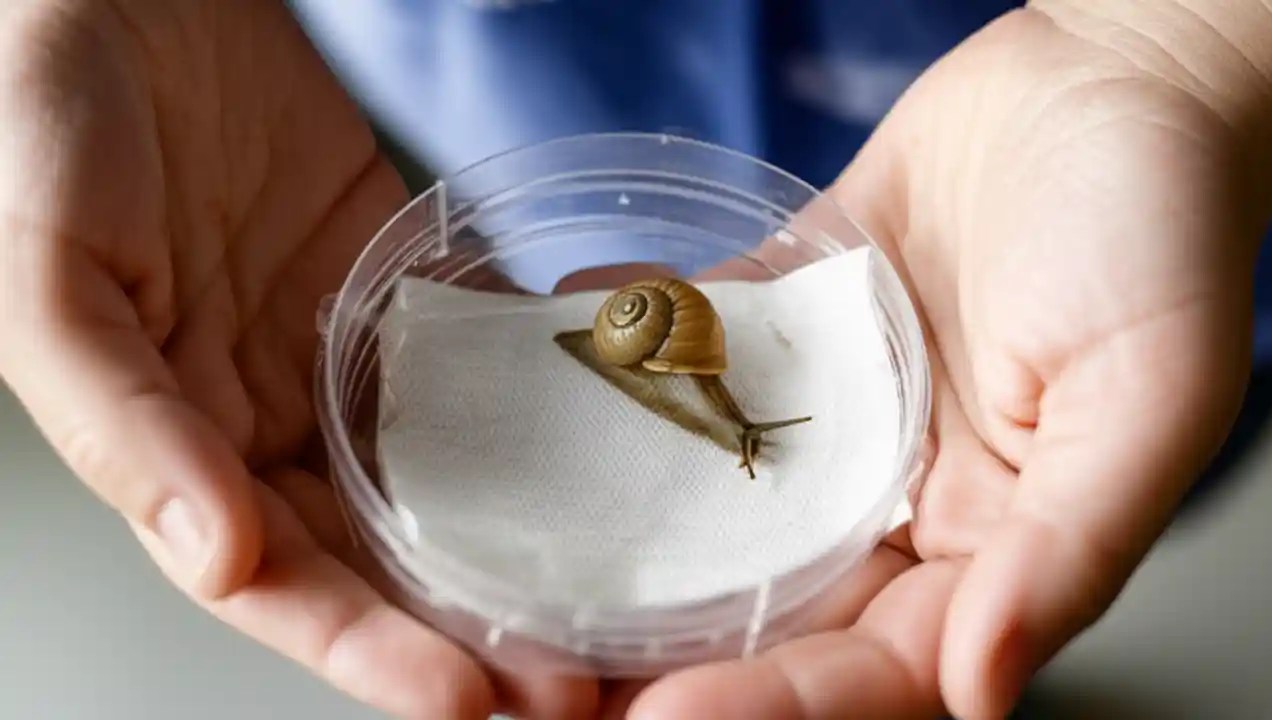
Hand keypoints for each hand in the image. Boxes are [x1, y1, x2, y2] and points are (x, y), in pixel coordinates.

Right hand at [0, 2, 596, 716]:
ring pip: (446, 474)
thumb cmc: (42, 122)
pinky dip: (545, 405)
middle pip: (382, 552)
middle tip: (572, 683)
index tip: (464, 700)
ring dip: (523, 541)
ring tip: (610, 601)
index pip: (281, 579)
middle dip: (471, 626)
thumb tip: (210, 556)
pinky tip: (611, 450)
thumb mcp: (48, 278)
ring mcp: (348, 354)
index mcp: (180, 446)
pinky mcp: (409, 283)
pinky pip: (485, 356)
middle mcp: (272, 418)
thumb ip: (119, 423)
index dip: (365, 649)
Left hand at [624, 5, 1271, 718]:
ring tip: (524, 558)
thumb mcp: (1145, 400)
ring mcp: (831, 413)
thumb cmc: (1160, 228)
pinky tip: (561, 370)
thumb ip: (1069, 550)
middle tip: (556, 675)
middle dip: (667, 648)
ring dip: (625, 526)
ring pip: (718, 495)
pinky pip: (702, 360)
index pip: (872, 665)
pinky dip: (638, 367)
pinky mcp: (788, 325)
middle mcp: (893, 496)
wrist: (1106, 84)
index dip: (775, 703)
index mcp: (984, 545)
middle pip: (772, 606)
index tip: (666, 717)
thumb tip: (985, 685)